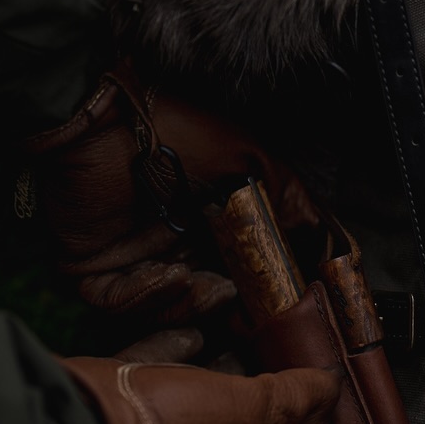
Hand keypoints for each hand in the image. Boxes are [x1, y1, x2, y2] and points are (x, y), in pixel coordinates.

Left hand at [21, 64, 313, 319]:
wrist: (105, 111)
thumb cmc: (177, 124)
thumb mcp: (251, 159)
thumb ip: (289, 200)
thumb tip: (334, 243)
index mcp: (206, 220)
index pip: (235, 270)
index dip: (256, 292)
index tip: (278, 306)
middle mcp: (170, 242)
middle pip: (201, 296)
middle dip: (225, 308)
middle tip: (244, 311)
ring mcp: (129, 256)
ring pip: (163, 307)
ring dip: (189, 306)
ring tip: (207, 289)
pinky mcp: (90, 265)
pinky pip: (118, 302)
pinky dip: (148, 298)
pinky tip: (170, 277)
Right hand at [62, 355, 339, 423]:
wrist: (73, 422)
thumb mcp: (245, 409)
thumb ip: (292, 399)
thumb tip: (331, 390)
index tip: (310, 388)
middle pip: (239, 423)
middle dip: (256, 383)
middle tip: (273, 345)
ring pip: (197, 397)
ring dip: (217, 362)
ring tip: (236, 327)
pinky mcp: (123, 413)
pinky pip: (157, 380)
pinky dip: (174, 355)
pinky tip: (189, 334)